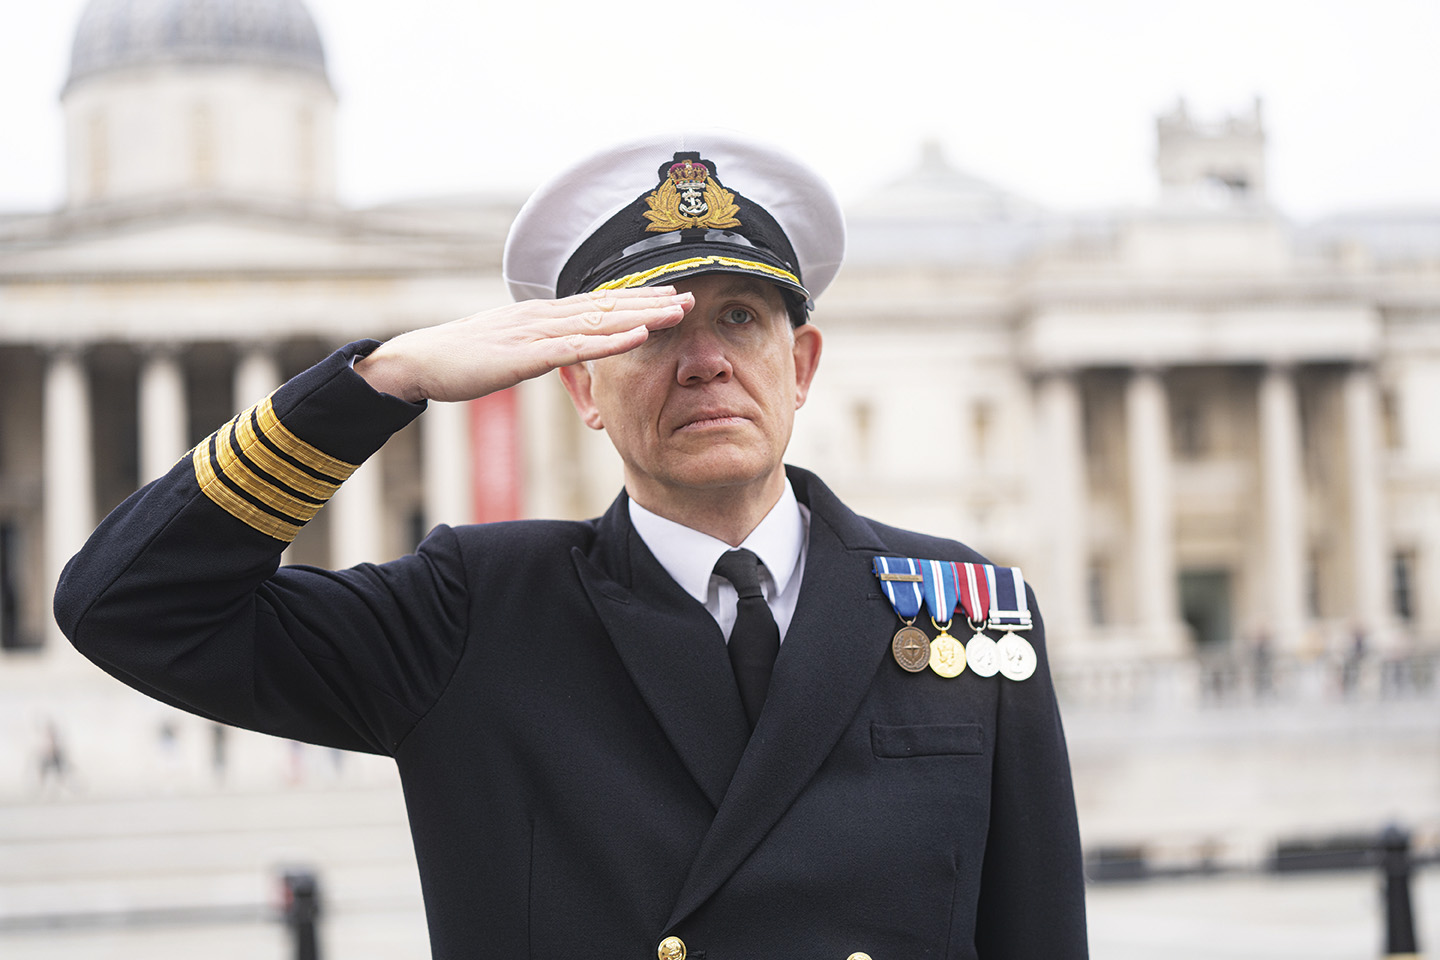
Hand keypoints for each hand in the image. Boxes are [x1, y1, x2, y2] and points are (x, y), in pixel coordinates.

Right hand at [354, 287, 692, 402]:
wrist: (418, 362)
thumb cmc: (458, 360)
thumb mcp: (506, 351)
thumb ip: (535, 348)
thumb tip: (557, 354)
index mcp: (540, 316)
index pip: (597, 302)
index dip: (636, 298)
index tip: (670, 294)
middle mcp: (543, 316)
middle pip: (607, 305)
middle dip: (651, 300)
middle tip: (692, 295)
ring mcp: (535, 332)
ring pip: (599, 320)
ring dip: (642, 315)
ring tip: (678, 311)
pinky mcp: (526, 354)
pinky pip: (576, 347)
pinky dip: (611, 340)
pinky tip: (639, 337)